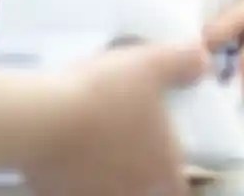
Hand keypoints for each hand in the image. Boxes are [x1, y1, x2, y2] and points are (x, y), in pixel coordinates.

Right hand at [23, 42, 207, 195]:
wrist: (40, 117)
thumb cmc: (103, 94)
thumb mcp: (151, 63)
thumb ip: (182, 61)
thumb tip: (202, 60)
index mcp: (161, 167)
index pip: (179, 186)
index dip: (176, 173)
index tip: (167, 155)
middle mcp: (131, 190)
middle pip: (142, 188)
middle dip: (136, 168)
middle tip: (124, 140)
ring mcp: (92, 195)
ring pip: (104, 187)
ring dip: (101, 169)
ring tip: (90, 139)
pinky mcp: (55, 193)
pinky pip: (68, 183)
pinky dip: (67, 169)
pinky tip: (59, 145)